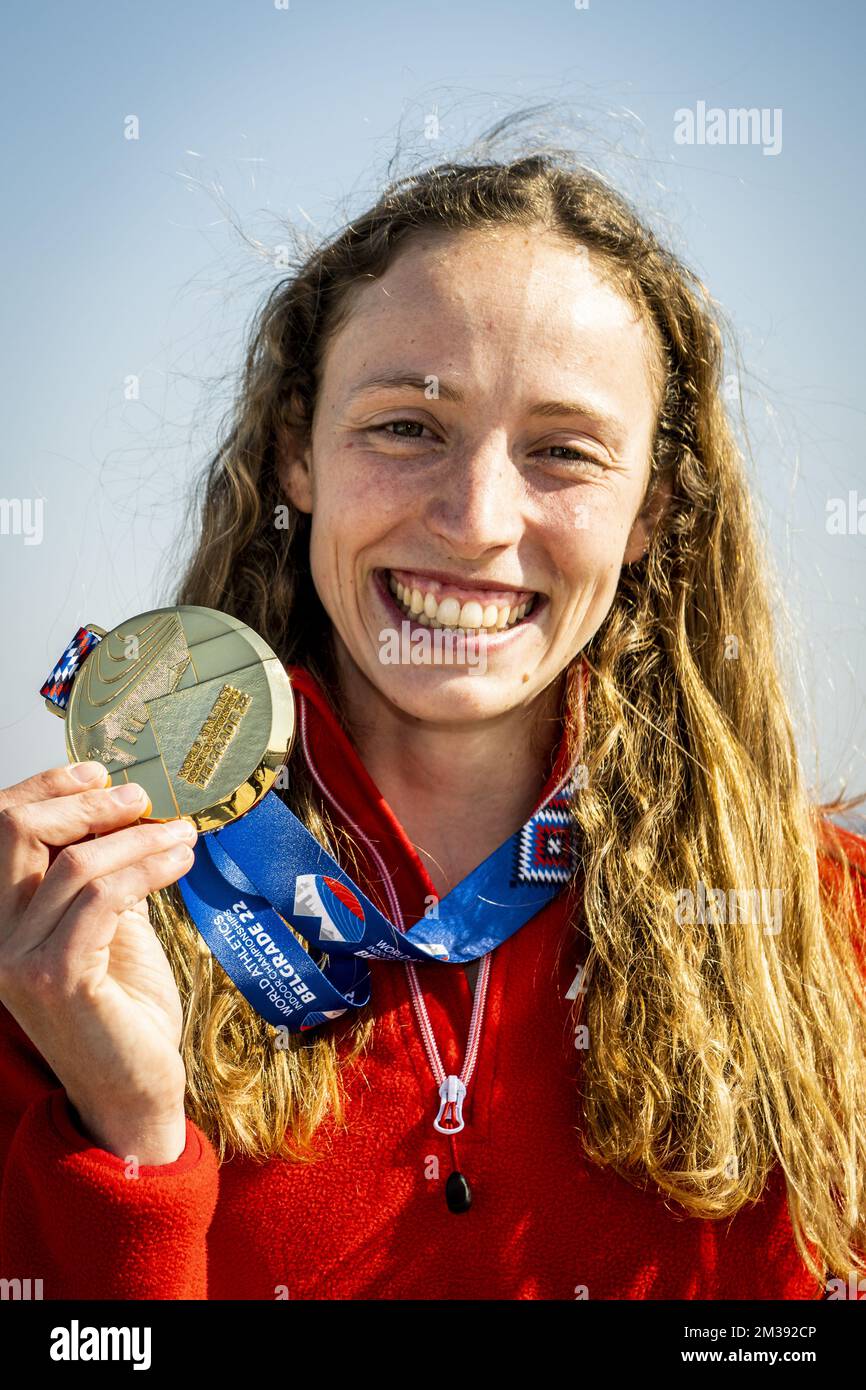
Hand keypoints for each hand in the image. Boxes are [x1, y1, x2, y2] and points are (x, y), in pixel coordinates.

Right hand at [0, 761, 198, 1161]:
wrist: (134, 1092)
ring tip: (182, 832)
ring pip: (73, 862)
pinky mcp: (59, 978)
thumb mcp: (108, 926)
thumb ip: (102, 875)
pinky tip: (180, 860)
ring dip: (138, 836)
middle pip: (15, 830)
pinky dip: (147, 868)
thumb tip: (126, 812)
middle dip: (85, 801)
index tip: (99, 772)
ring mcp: (18, 960)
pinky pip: (103, 899)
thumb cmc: (124, 1010)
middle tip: (143, 798)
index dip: (46, 788)